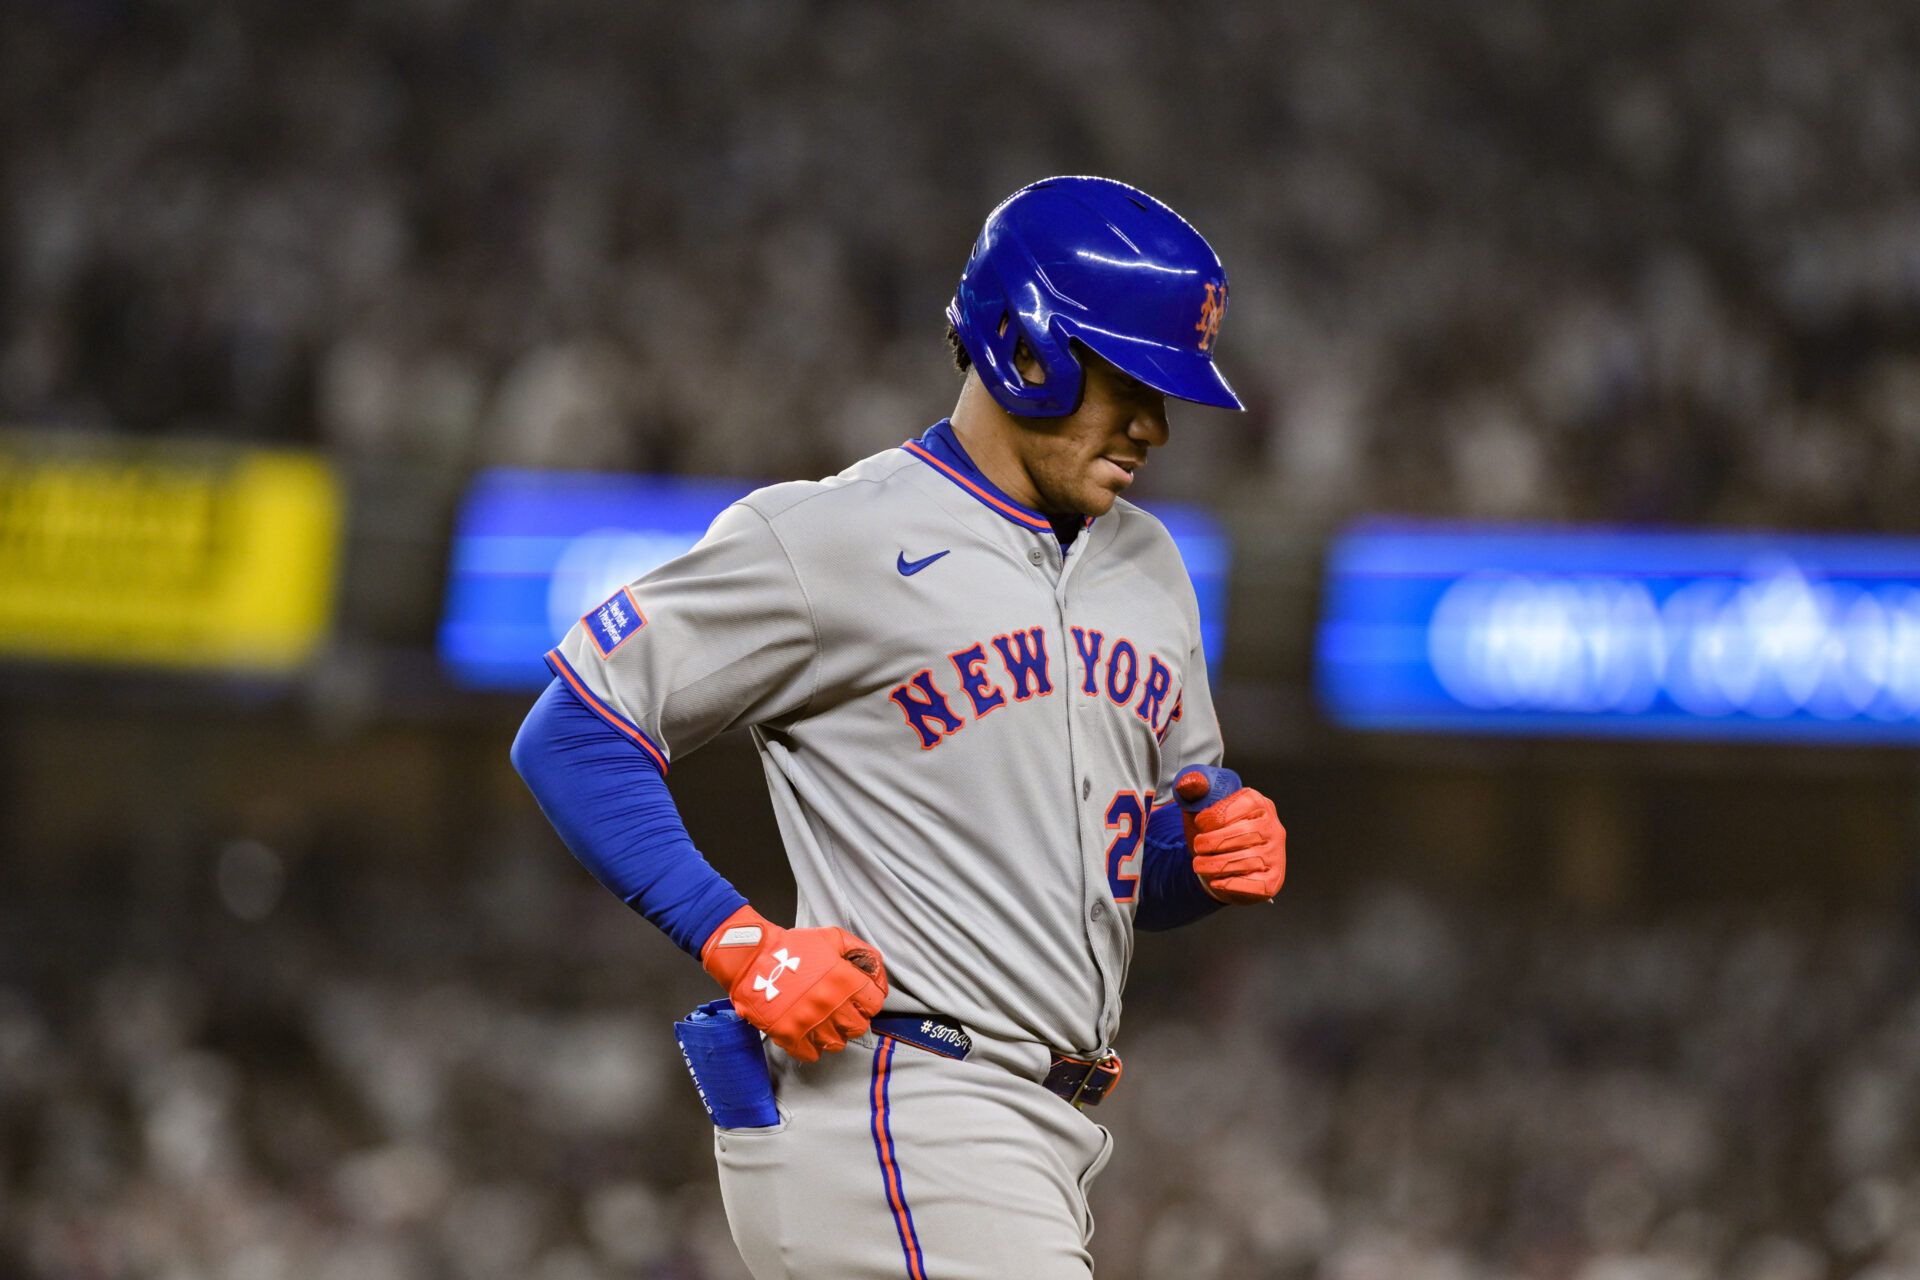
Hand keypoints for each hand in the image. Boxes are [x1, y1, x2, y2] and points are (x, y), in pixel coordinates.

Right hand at [700, 906, 887, 1061]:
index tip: (859, 1000)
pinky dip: (811, 1046)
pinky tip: (807, 1032)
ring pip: (837, 1043)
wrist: (753, 958)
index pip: (874, 1004)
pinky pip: (811, 1054)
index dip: (868, 1002)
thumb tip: (877, 974)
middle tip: (841, 1011)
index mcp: (845, 979)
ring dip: (833, 1034)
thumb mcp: (833, 938)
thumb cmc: (792, 947)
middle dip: (852, 1019)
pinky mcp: (789, 1034)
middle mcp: (831, 1003)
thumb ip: (861, 952)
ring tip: (823, 1022)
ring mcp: (810, 1022)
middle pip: (858, 1027)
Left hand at [1174, 766, 1286, 903]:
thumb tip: (1192, 782)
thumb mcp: (1202, 809)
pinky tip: (1216, 881)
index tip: (1200, 824)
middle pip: (1244, 834)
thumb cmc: (1214, 833)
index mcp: (1258, 803)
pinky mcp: (1273, 880)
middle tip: (1197, 847)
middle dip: (1212, 843)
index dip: (1214, 817)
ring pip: (1247, 861)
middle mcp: (1273, 828)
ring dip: (1215, 865)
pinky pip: (1255, 884)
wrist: (1224, 866)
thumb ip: (1195, 791)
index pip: (1241, 805)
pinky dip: (1231, 884)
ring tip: (1199, 864)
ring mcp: (1276, 855)